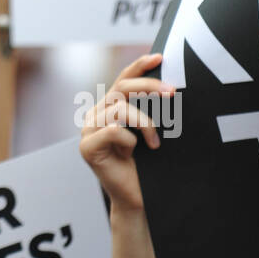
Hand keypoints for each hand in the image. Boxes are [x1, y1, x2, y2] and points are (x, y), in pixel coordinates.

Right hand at [79, 53, 174, 212]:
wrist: (137, 199)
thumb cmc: (147, 166)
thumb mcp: (148, 131)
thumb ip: (147, 109)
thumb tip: (166, 85)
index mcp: (108, 108)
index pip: (122, 79)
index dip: (139, 66)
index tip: (159, 58)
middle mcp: (95, 115)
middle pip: (120, 88)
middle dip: (148, 86)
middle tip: (172, 92)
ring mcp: (87, 130)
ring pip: (119, 109)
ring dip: (144, 123)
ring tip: (154, 142)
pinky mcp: (86, 147)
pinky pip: (113, 130)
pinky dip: (130, 141)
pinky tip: (133, 154)